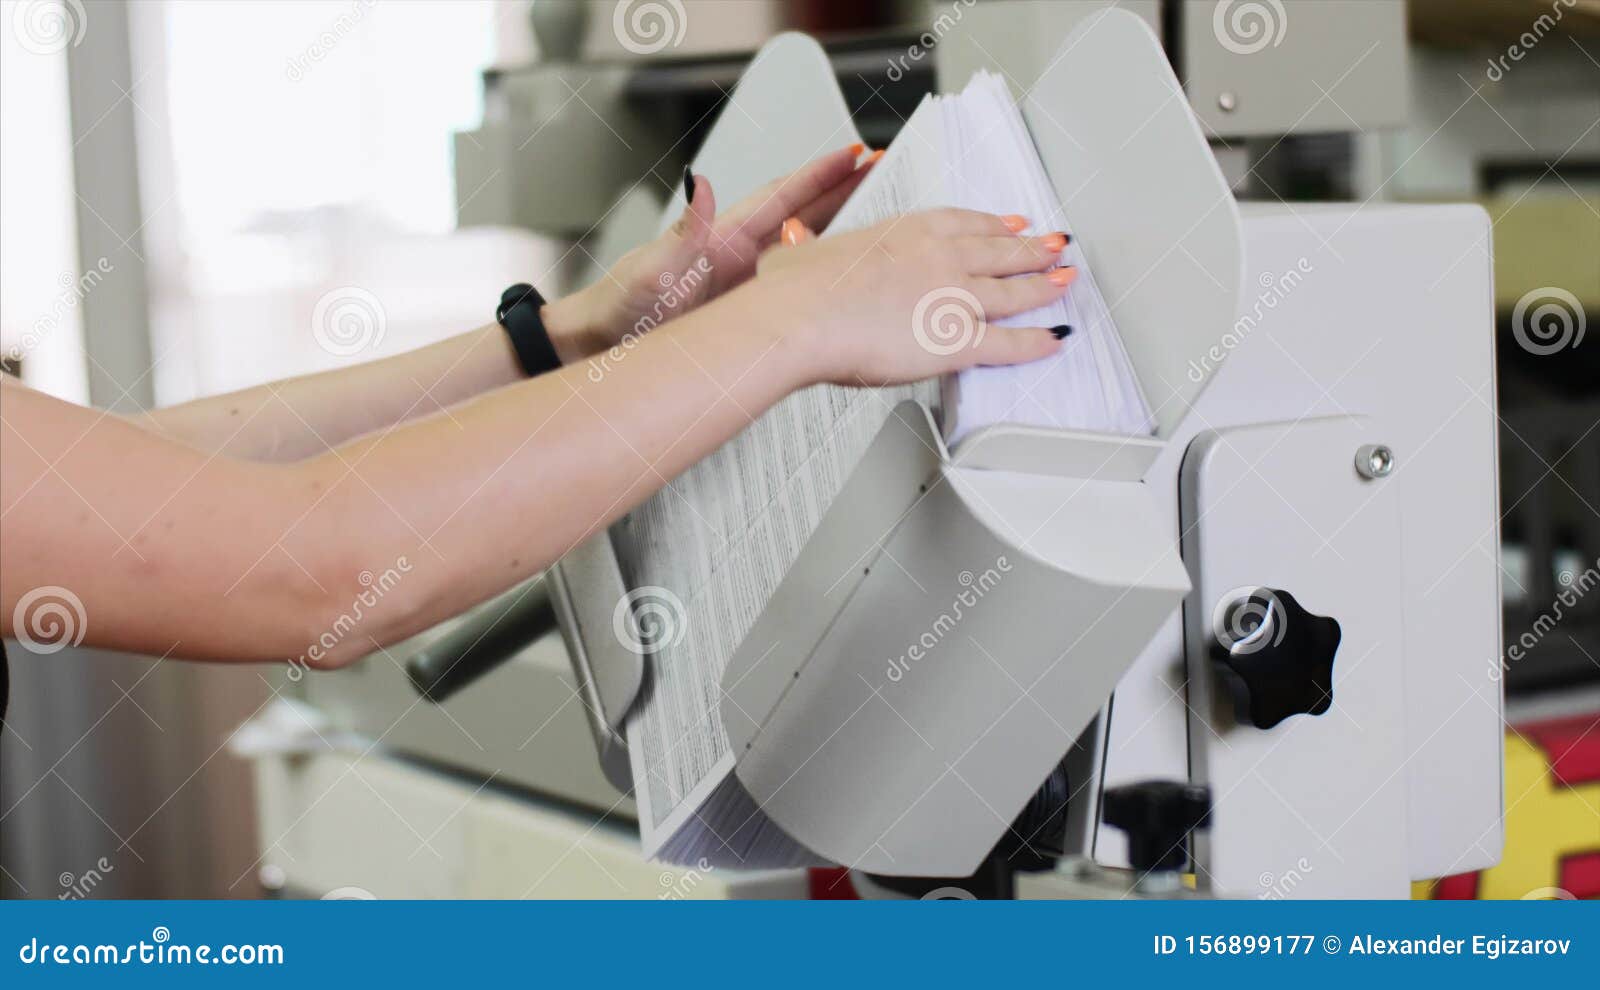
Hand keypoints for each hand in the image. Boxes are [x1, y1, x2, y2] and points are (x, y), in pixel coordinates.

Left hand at [544, 144, 877, 361]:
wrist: (600, 350)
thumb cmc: (617, 311)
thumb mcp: (650, 272)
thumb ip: (681, 234)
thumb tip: (701, 188)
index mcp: (723, 240)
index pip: (782, 198)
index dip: (819, 176)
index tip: (854, 155)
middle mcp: (740, 257)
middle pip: (804, 216)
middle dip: (845, 192)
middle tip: (884, 172)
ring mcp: (747, 285)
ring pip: (806, 250)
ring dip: (843, 231)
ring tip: (885, 215)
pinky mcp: (747, 314)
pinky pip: (797, 290)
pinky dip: (826, 277)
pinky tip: (849, 277)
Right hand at [751, 208, 1075, 387]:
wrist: (801, 318)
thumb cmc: (796, 291)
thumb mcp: (799, 250)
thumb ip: (808, 248)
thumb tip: (793, 246)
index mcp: (905, 231)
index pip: (964, 223)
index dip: (993, 224)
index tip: (1009, 222)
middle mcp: (939, 258)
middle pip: (999, 251)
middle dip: (1031, 249)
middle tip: (1053, 247)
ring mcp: (954, 298)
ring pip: (1013, 291)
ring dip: (1044, 286)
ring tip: (1064, 282)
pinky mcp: (958, 341)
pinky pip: (1009, 343)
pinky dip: (1037, 342)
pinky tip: (1054, 340)